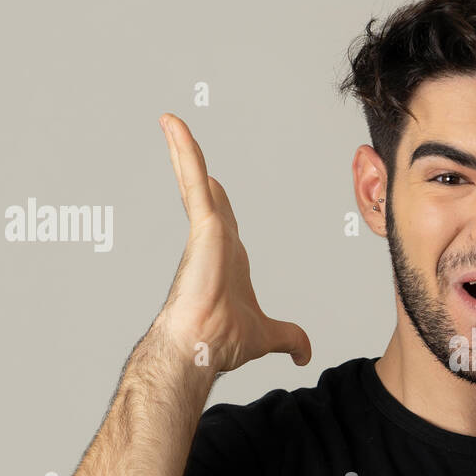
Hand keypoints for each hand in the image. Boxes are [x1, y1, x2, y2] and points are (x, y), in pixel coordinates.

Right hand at [154, 113, 310, 371]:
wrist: (203, 346)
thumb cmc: (221, 341)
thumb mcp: (268, 335)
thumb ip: (289, 337)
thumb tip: (304, 352)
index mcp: (226, 260)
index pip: (223, 220)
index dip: (218, 202)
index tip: (214, 186)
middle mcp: (214, 241)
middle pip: (207, 194)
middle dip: (197, 168)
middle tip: (183, 139)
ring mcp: (206, 231)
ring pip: (196, 180)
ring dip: (184, 151)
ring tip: (170, 123)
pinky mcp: (203, 224)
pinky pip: (193, 179)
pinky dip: (184, 151)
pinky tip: (173, 125)